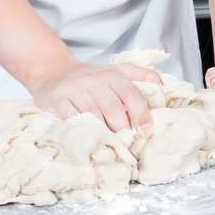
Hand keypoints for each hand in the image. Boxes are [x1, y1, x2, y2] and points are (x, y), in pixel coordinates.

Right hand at [30, 60, 160, 132]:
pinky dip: (78, 125)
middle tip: (126, 143)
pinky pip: (68, 115)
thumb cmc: (89, 77)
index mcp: (113, 75)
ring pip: (92, 112)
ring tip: (109, 145)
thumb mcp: (115, 70)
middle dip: (122, 127)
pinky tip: (85, 136)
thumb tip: (163, 84)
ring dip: (102, 130)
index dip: (141, 114)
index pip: (131, 94)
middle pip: (113, 106)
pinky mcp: (56, 99)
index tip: (146, 131)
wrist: (51, 70)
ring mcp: (75, 89)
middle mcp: (95, 80)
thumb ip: (139, 74)